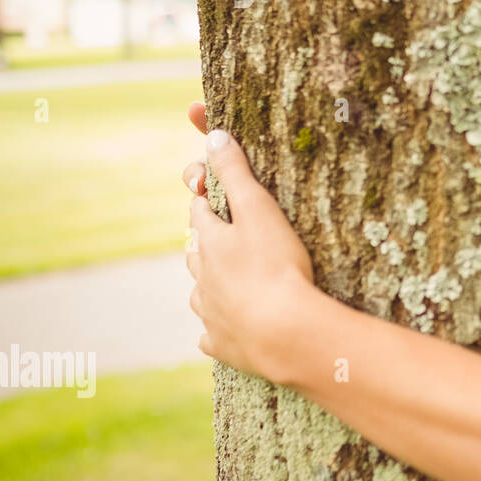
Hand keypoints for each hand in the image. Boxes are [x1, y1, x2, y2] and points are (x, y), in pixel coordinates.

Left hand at [183, 102, 315, 380]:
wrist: (284, 333)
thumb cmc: (275, 267)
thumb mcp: (259, 209)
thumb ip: (236, 172)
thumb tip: (212, 135)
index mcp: (208, 242)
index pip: (199, 211)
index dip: (206, 197)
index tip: (212, 190)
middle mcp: (201, 278)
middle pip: (196, 252)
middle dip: (206, 241)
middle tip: (225, 235)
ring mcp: (210, 313)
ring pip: (200, 293)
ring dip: (209, 284)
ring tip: (227, 281)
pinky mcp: (223, 345)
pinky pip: (212, 335)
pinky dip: (217, 328)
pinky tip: (226, 329)